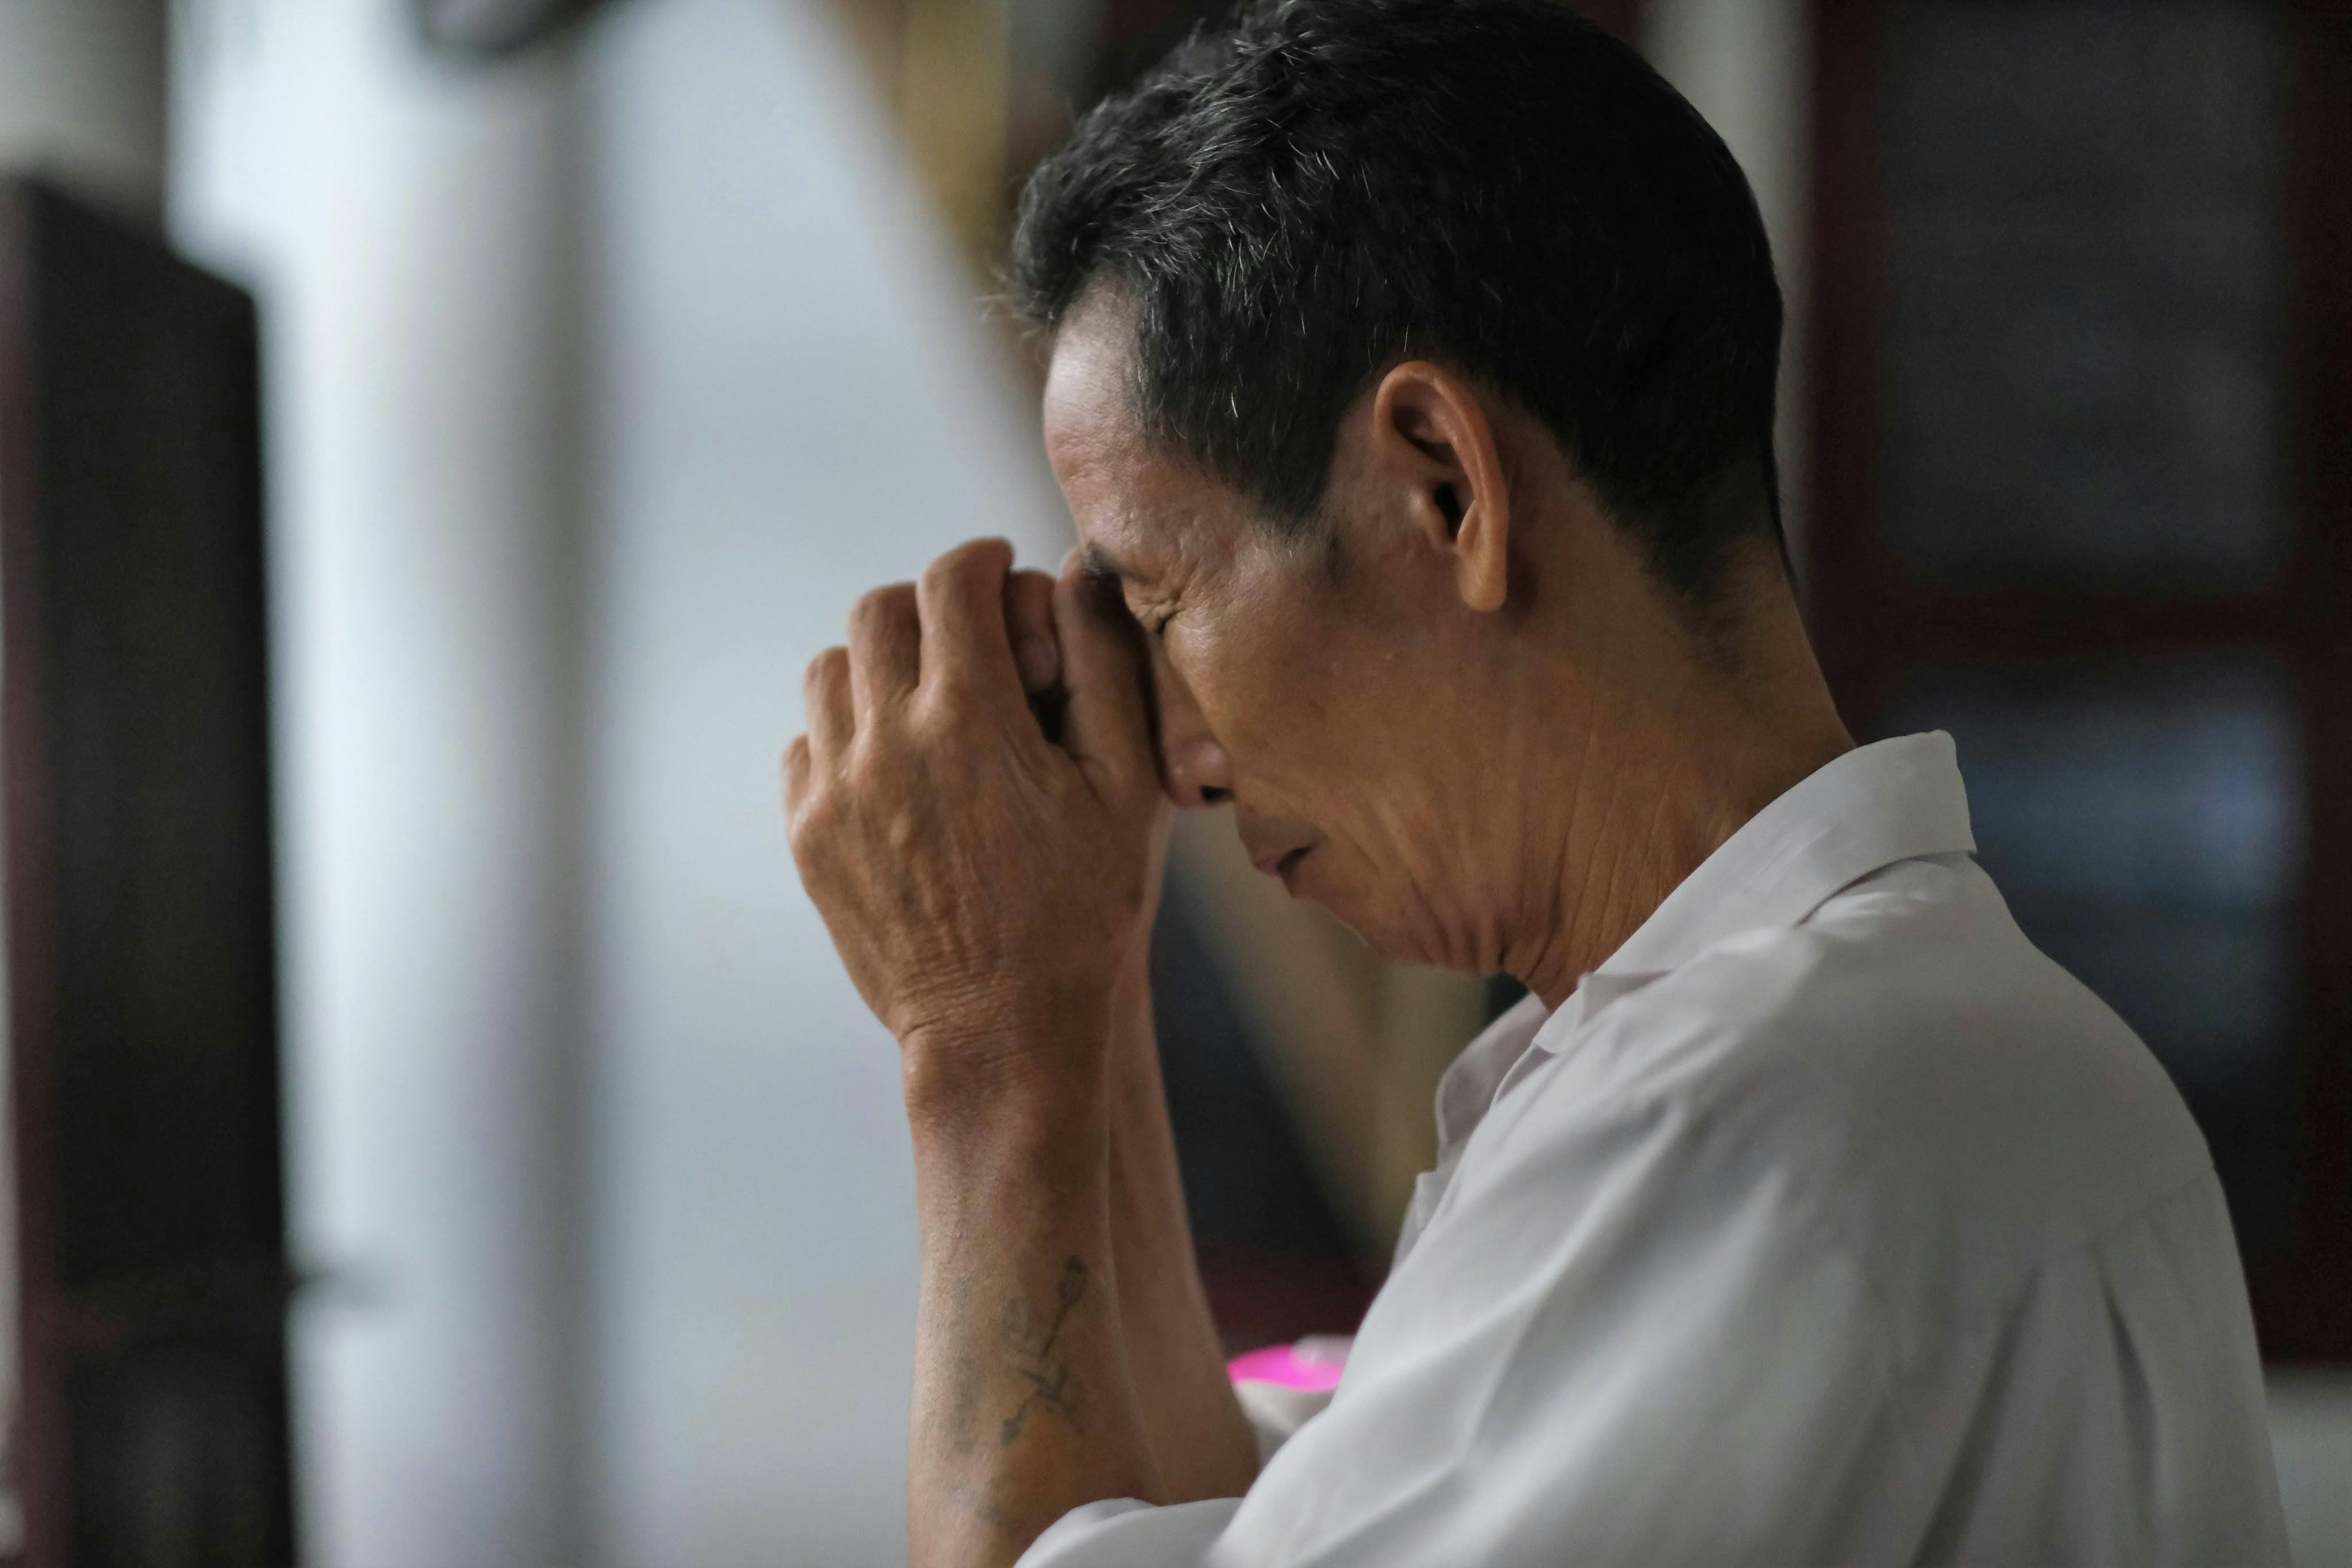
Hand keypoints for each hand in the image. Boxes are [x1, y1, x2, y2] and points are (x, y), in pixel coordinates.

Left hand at [783, 538, 1164, 1101]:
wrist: (1003, 1032)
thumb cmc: (1082, 912)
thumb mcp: (1126, 789)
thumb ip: (1104, 667)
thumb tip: (1078, 573)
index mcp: (970, 719)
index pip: (952, 582)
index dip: (979, 562)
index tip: (994, 571)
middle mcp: (889, 743)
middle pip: (878, 612)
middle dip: (926, 605)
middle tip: (964, 632)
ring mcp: (838, 793)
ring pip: (829, 673)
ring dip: (877, 664)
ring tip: (924, 697)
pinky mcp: (811, 839)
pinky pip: (805, 747)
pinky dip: (844, 735)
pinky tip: (893, 767)